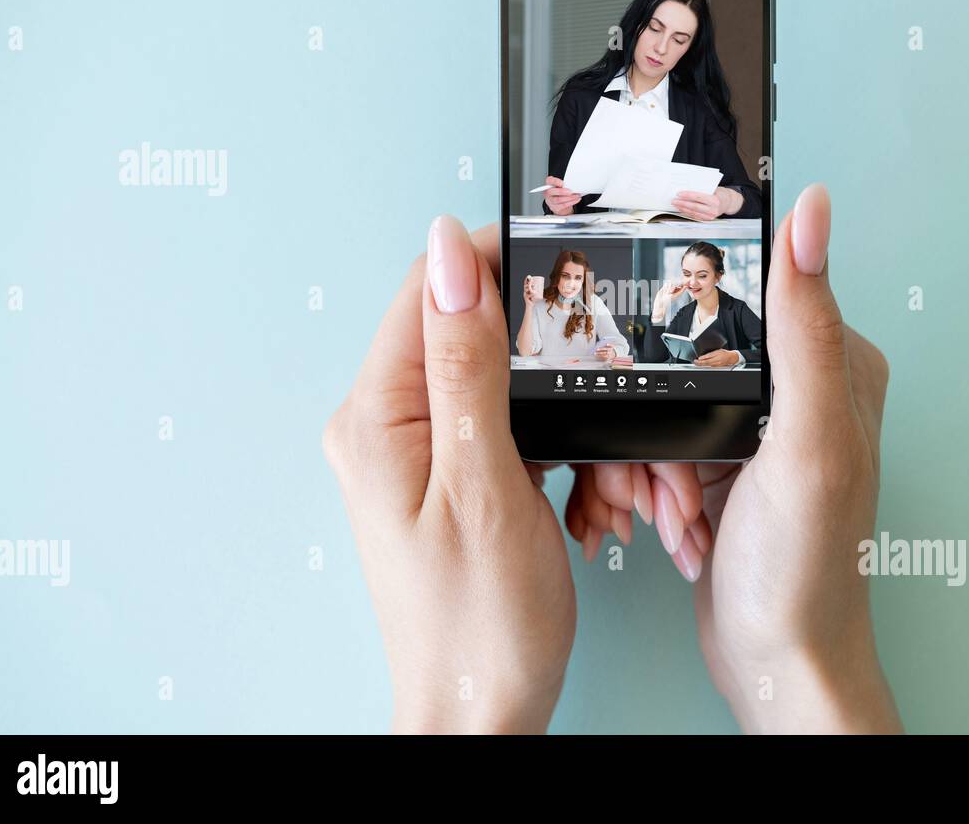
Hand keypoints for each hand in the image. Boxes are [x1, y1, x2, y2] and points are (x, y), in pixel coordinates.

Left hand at [323, 215, 576, 732]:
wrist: (480, 714)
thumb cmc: (479, 624)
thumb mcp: (483, 482)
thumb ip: (468, 362)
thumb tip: (452, 252)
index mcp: (377, 416)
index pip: (430, 288)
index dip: (500, 268)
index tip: (569, 280)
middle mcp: (384, 424)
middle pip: (470, 330)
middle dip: (545, 356)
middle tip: (591, 405)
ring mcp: (415, 450)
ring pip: (501, 379)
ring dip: (559, 409)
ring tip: (590, 473)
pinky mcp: (449, 473)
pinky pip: (507, 424)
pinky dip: (553, 443)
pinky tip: (576, 486)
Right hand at [543, 176, 580, 215]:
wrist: (561, 203)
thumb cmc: (561, 193)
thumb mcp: (562, 186)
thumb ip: (565, 185)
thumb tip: (572, 185)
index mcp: (549, 184)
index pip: (549, 180)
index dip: (555, 181)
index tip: (563, 183)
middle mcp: (548, 193)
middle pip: (552, 191)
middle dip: (562, 191)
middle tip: (570, 191)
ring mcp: (550, 201)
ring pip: (558, 199)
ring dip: (569, 197)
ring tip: (576, 196)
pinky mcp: (555, 208)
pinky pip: (563, 205)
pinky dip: (571, 202)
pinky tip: (576, 199)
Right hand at [569, 184, 901, 733]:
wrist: (776, 662)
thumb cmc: (808, 569)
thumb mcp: (806, 439)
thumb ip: (805, 325)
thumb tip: (811, 212)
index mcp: (835, 363)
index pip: (747, 296)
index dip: (688, 334)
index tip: (669, 383)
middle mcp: (799, 389)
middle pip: (688, 351)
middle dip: (659, 419)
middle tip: (669, 473)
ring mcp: (754, 429)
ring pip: (661, 401)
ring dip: (650, 463)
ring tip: (674, 507)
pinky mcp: (720, 463)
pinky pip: (655, 445)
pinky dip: (648, 485)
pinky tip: (671, 521)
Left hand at [671, 186, 741, 221]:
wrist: (728, 202)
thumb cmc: (720, 193)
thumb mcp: (714, 188)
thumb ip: (703, 189)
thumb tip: (688, 188)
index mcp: (715, 200)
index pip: (698, 197)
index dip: (688, 196)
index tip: (679, 194)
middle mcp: (713, 210)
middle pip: (694, 207)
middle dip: (682, 203)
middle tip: (674, 200)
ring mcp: (710, 216)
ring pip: (693, 213)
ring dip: (683, 209)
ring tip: (676, 205)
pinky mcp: (707, 220)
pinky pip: (695, 216)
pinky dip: (687, 213)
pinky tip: (682, 209)